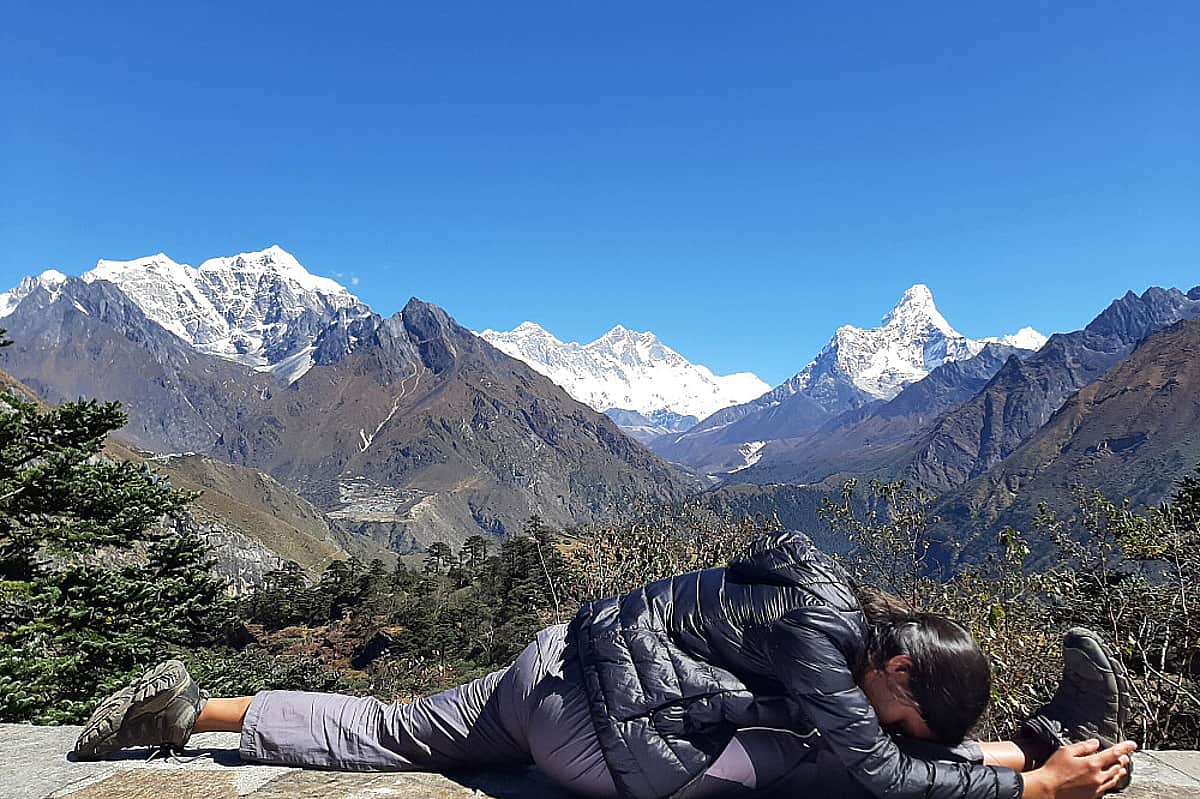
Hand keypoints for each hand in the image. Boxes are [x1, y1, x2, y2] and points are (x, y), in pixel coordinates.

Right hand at [1022, 739, 1137, 798]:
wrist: (1048, 789)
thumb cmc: (1054, 770)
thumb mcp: (1065, 751)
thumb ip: (1083, 746)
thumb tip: (1095, 743)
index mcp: (1092, 764)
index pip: (1114, 753)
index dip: (1125, 747)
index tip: (1132, 744)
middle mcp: (1097, 777)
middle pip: (1117, 767)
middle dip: (1122, 760)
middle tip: (1124, 756)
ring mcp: (1096, 788)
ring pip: (1114, 779)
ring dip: (1119, 771)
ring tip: (1120, 768)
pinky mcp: (1093, 795)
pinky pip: (1107, 787)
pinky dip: (1111, 781)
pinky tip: (1108, 779)